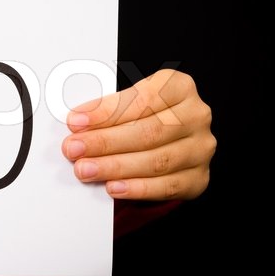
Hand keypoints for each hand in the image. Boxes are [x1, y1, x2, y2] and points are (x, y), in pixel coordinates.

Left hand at [62, 69, 214, 199]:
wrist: (166, 142)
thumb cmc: (142, 116)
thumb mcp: (127, 103)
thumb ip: (107, 110)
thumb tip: (77, 122)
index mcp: (179, 87)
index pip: (141, 99)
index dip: (106, 112)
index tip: (76, 122)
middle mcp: (196, 116)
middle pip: (148, 131)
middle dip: (105, 142)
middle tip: (74, 149)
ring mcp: (200, 148)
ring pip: (157, 160)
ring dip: (115, 167)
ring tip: (86, 169)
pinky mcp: (198, 177)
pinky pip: (167, 186)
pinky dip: (137, 188)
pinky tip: (113, 187)